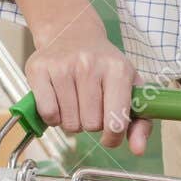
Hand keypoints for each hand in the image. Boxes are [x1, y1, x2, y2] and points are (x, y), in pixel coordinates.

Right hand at [25, 20, 151, 155]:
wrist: (71, 31)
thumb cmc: (103, 65)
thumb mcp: (129, 86)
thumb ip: (140, 122)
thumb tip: (138, 150)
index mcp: (118, 69)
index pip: (116, 122)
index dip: (113, 137)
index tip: (110, 134)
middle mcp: (90, 65)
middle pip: (91, 125)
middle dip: (91, 123)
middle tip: (90, 106)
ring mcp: (63, 66)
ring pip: (69, 123)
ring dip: (72, 120)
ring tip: (75, 102)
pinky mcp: (39, 69)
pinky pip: (47, 114)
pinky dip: (53, 117)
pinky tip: (58, 102)